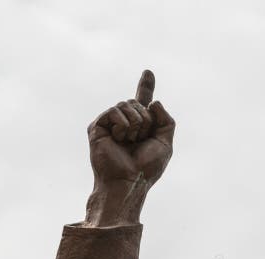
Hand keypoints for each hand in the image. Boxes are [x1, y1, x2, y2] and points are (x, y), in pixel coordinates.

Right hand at [84, 70, 174, 225]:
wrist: (129, 180)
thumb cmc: (146, 167)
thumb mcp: (166, 143)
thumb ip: (166, 121)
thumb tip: (154, 102)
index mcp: (140, 126)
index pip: (143, 102)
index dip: (146, 86)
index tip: (148, 72)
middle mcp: (124, 122)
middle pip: (137, 102)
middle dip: (146, 120)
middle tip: (140, 139)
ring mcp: (110, 123)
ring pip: (126, 104)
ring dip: (136, 123)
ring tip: (130, 141)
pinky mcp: (98, 126)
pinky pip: (114, 111)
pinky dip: (123, 124)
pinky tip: (119, 139)